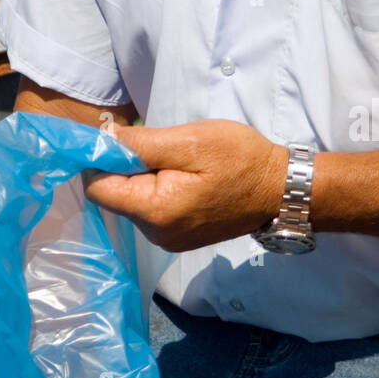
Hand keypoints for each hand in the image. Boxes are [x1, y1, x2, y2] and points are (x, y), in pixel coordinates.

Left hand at [83, 119, 287, 251]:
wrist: (280, 189)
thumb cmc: (239, 159)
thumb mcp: (190, 141)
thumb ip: (140, 144)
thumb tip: (100, 141)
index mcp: (155, 212)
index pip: (98, 188)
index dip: (101, 160)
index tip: (123, 138)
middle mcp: (155, 234)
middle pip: (115, 195)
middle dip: (128, 166)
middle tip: (164, 147)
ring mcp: (168, 239)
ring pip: (133, 200)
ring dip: (145, 176)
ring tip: (181, 162)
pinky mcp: (179, 237)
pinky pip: (152, 209)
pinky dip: (159, 188)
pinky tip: (186, 176)